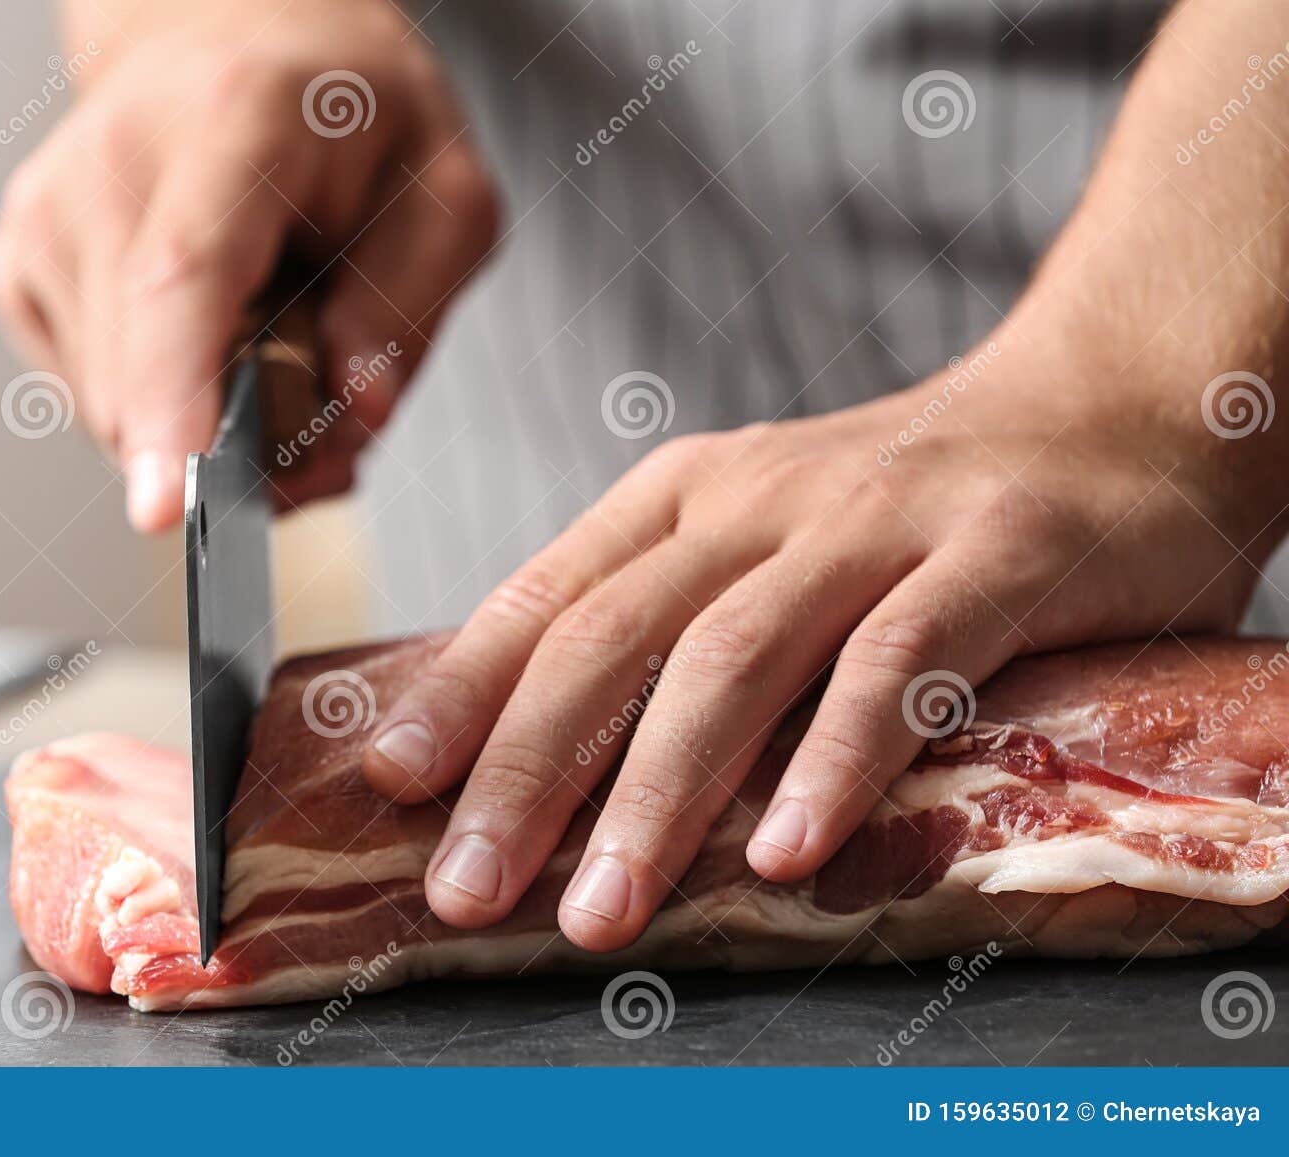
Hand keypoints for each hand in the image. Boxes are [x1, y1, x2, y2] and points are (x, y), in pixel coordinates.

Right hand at [0, 0, 496, 528]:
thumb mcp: (444, 194)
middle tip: (333, 407)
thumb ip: (408, 310)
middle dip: (242, 448)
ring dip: (210, 424)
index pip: (182, 282)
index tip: (167, 506)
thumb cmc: (347, 114)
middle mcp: (112, 165)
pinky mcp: (21, 267)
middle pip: (145, 376)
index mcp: (230, 124)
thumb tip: (353, 416)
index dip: (175, 402)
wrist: (238, 38)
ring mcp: (47, 218)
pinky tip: (216, 340)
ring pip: (117, 411)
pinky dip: (167, 403)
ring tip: (275, 345)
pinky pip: (98, 400)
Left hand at [361, 353, 1275, 950]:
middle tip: (465, 888)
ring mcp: (874, 524)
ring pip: (735, 660)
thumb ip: (668, 621)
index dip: (462, 691)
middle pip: (612, 638)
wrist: (1096, 413)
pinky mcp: (993, 556)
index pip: (546, 597)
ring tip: (601, 911)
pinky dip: (835, 760)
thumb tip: (537, 750)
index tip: (391, 783)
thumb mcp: (758, 540)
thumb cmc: (902, 508)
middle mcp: (759, 501)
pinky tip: (786, 851)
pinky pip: (898, 664)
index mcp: (684, 497)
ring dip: (658, 796)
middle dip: (527, 773)